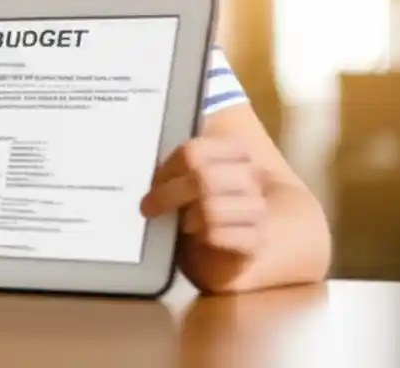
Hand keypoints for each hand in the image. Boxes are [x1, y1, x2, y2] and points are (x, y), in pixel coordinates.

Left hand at [139, 135, 266, 255]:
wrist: (217, 249)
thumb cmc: (195, 208)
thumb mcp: (183, 182)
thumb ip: (175, 169)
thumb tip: (142, 166)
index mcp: (233, 151)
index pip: (194, 151)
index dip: (167, 169)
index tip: (153, 184)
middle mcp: (251, 176)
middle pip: (204, 177)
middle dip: (169, 194)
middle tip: (150, 207)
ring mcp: (257, 208)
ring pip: (213, 208)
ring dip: (189, 216)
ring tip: (183, 224)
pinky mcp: (256, 240)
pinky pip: (222, 234)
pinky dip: (204, 236)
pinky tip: (200, 237)